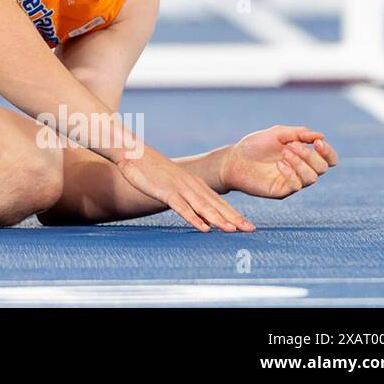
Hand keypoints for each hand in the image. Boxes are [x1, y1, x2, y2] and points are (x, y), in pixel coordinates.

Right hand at [116, 147, 254, 232]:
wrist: (133, 152)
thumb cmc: (151, 169)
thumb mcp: (172, 181)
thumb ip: (184, 194)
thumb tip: (194, 208)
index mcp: (194, 183)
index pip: (218, 201)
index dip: (234, 214)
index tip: (248, 226)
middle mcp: (191, 185)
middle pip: (216, 204)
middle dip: (234, 218)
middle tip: (250, 230)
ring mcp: (179, 188)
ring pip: (203, 206)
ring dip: (218, 219)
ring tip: (233, 230)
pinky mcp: (166, 191)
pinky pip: (182, 207)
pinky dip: (194, 218)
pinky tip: (203, 228)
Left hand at [220, 125, 336, 198]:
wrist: (233, 159)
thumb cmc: (255, 146)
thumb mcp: (277, 134)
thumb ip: (298, 134)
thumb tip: (321, 136)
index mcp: (303, 156)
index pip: (328, 159)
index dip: (328, 151)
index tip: (317, 142)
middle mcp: (301, 170)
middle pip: (322, 168)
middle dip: (310, 155)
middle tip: (291, 145)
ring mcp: (292, 181)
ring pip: (312, 178)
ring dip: (301, 163)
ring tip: (284, 152)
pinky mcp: (282, 191)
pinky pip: (296, 186)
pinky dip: (290, 173)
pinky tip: (279, 164)